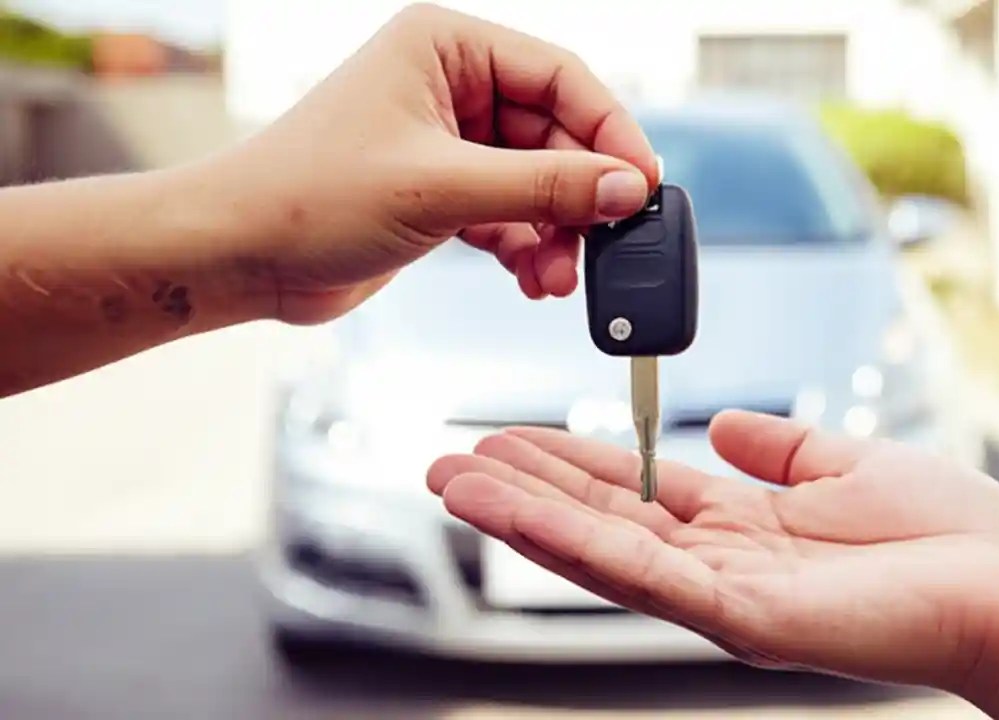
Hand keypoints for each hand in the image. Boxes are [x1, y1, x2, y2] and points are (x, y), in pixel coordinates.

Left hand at [205, 3, 658, 323]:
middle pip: (556, 136)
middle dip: (579, 198)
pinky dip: (526, 246)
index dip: (610, 132)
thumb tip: (628, 188)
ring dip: (555, 232)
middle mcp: (450, 86)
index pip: (561, 77)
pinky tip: (534, 279)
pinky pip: (510, 213)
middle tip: (604, 247)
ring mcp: (447, 141)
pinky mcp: (441, 191)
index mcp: (446, 47)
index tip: (643, 184)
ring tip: (557, 279)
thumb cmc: (311, 195)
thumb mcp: (441, 188)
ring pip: (537, 182)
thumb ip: (544, 188)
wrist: (239, 255)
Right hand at [426, 410, 998, 695]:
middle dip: (520, 491)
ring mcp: (723, 596)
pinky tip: (518, 514)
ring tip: (451, 481)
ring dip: (522, 518)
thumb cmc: (946, 532)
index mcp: (742, 525)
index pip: (632, 490)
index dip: (567, 462)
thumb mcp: (846, 464)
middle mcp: (718, 564)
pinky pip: (644, 574)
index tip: (507, 435)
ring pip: (601, 551)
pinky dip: (574, 544)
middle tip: (444, 460)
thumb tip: (728, 425)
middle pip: (598, 521)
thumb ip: (782, 448)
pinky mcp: (742, 617)